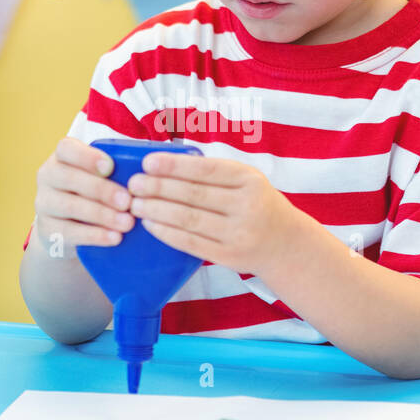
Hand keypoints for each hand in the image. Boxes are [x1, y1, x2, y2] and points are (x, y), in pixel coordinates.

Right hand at [33, 138, 134, 252]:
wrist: (70, 229)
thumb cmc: (94, 194)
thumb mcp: (101, 178)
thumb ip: (116, 171)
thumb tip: (146, 175)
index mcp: (62, 157)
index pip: (66, 148)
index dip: (87, 156)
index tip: (110, 167)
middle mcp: (48, 176)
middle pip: (69, 178)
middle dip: (101, 189)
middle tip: (127, 201)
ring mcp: (44, 203)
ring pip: (69, 206)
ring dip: (101, 214)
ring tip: (127, 223)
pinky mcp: (46, 229)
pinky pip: (68, 232)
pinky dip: (94, 235)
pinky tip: (115, 237)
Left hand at [126, 151, 300, 272]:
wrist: (285, 244)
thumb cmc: (258, 204)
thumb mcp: (248, 180)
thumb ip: (215, 173)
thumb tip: (166, 163)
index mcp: (249, 180)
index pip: (205, 170)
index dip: (173, 166)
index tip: (147, 163)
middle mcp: (246, 206)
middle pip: (193, 195)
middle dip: (158, 188)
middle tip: (133, 184)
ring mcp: (238, 233)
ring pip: (189, 220)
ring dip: (157, 211)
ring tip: (136, 204)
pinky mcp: (229, 256)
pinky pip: (191, 243)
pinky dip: (167, 233)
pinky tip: (151, 225)